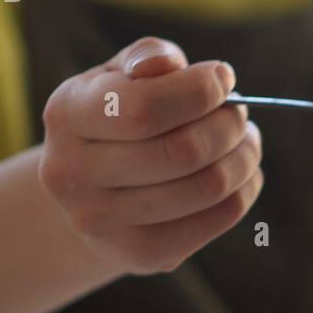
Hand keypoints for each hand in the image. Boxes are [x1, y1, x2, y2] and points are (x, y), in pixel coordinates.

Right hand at [38, 36, 263, 274]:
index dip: (199, 91)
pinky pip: (219, 218)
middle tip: (239, 113)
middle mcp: (72, 173)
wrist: (91, 190)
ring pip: (208, 187)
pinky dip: (244, 189)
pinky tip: (240, 172)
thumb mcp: (122, 75)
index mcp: (67, 115)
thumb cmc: (118, 115)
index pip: (144, 109)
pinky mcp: (141, 254)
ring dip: (244, 157)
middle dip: (229, 125)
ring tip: (245, 140)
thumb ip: (148, 58)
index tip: (223, 78)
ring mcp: (102, 221)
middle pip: (183, 152)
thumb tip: (166, 65)